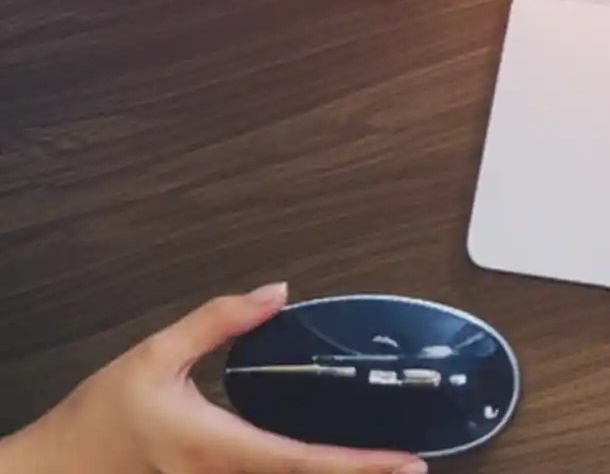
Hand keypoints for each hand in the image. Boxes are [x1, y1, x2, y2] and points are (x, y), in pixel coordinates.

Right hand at [0, 283, 427, 473]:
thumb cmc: (102, 417)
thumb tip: (276, 291)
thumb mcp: (155, 356)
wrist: (55, 470)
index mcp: (220, 446)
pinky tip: (330, 465)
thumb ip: (218, 322)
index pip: (304, 460)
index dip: (359, 463)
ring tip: (387, 466)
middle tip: (414, 464)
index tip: (404, 460)